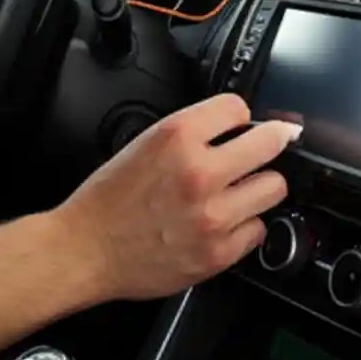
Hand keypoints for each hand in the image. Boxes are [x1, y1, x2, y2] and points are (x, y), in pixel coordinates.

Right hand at [49, 94, 301, 301]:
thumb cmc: (109, 201)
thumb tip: (237, 127)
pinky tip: (223, 224)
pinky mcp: (219, 252)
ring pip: (273, 188)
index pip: (239, 107)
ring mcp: (213, 215)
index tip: (242, 126)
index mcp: (177, 138)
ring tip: (238, 193)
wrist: (86, 251)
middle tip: (262, 151)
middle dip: (269, 144)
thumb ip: (191, 134)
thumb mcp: (144, 144)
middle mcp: (199, 173)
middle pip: (271, 144)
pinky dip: (245, 226)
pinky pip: (257, 229)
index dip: (240, 117)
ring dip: (259, 188)